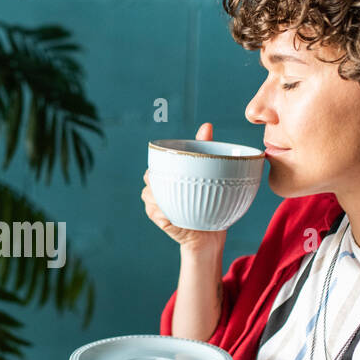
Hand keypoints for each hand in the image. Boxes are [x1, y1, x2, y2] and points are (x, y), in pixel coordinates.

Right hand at [143, 122, 226, 253]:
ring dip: (164, 195)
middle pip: (149, 178)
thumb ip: (205, 147)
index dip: (161, 164)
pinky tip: (178, 212)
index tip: (177, 166)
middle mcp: (157, 189)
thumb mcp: (209, 171)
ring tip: (182, 197)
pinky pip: (156, 211)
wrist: (210, 234)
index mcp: (166, 176)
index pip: (154, 165)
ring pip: (150, 194)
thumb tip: (207, 125)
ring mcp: (155, 205)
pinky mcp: (159, 219)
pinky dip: (166, 211)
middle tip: (181, 181)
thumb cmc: (209, 200)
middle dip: (160, 179)